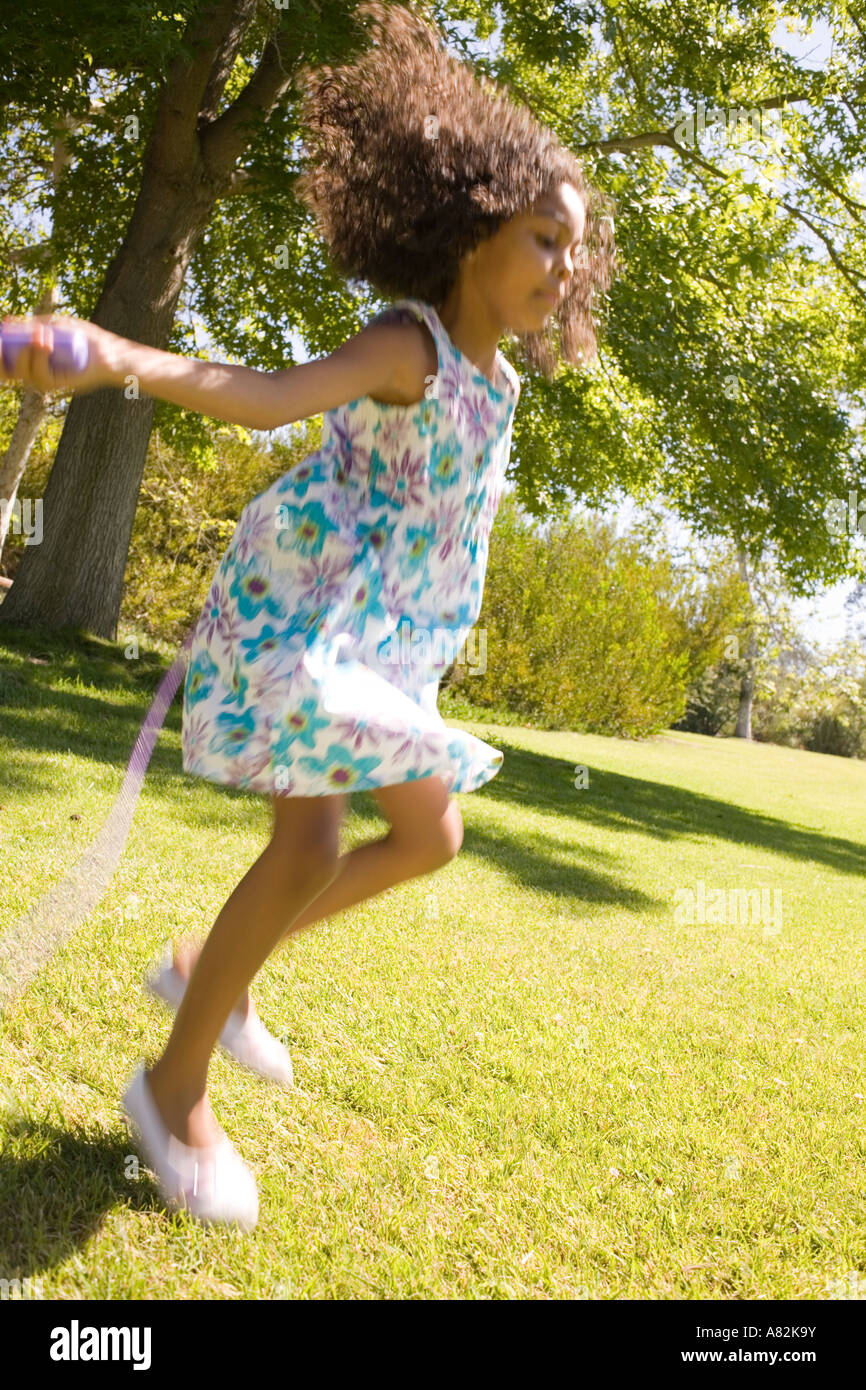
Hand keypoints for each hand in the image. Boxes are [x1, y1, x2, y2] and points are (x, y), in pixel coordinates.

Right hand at [0, 314, 119, 394]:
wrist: (110, 352)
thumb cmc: (85, 338)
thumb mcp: (56, 325)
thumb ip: (33, 325)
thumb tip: (7, 321)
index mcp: (33, 360)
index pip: (7, 360)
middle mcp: (36, 372)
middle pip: (7, 370)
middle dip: (1, 355)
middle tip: (2, 338)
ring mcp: (46, 379)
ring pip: (23, 371)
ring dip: (26, 350)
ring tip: (40, 333)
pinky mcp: (58, 384)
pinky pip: (39, 374)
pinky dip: (39, 357)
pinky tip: (44, 342)